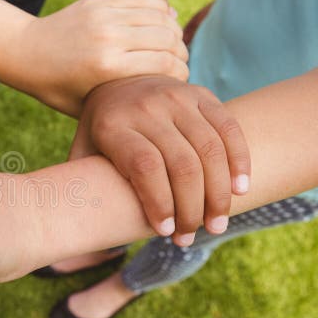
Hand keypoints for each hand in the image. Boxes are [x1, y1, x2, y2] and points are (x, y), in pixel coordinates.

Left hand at [19, 0, 188, 115]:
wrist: (24, 51)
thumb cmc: (56, 88)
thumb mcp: (87, 107)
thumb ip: (122, 103)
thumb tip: (161, 107)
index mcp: (106, 67)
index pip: (165, 64)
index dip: (181, 73)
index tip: (180, 82)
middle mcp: (107, 37)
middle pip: (167, 38)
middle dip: (181, 52)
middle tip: (179, 63)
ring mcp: (103, 14)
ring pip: (159, 16)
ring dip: (173, 30)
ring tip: (173, 44)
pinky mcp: (98, 0)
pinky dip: (160, 10)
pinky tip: (165, 20)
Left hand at [72, 75, 250, 245]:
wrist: (116, 80)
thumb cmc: (99, 132)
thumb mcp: (83, 152)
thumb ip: (81, 184)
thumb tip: (76, 228)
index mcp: (113, 125)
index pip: (145, 167)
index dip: (160, 202)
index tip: (164, 232)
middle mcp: (146, 107)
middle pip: (182, 164)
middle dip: (191, 209)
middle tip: (189, 237)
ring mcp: (177, 97)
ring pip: (209, 150)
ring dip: (218, 194)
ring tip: (216, 224)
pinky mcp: (201, 94)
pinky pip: (228, 129)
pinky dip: (239, 161)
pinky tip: (240, 190)